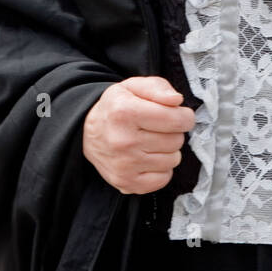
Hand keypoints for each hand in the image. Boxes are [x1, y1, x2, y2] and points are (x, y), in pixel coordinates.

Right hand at [82, 76, 194, 194]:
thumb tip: (176, 100)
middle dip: (174, 132)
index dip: (184, 116)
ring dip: (168, 150)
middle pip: (177, 141)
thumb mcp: (133, 86)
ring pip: (173, 160)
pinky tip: (148, 158)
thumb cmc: (117, 107)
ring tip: (152, 142)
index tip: (178, 114)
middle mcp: (123, 141)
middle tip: (158, 128)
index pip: (177, 120)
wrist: (87, 132)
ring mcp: (124, 165)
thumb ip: (158, 88)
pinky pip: (163, 179)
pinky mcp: (126, 183)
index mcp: (125, 112)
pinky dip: (161, 169)